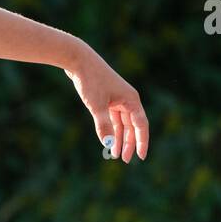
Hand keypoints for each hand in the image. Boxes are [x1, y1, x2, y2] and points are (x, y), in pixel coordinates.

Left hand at [63, 47, 149, 161]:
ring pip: (121, 123)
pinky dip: (110, 129)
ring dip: (118, 138)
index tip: (141, 157)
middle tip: (123, 160)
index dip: (142, 141)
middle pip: (131, 126)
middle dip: (128, 143)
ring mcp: (117, 99)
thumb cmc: (91, 81)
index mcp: (131, 100)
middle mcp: (127, 100)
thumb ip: (104, 125)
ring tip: (114, 154)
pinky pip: (112, 118)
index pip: (141, 125)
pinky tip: (106, 141)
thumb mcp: (97, 105)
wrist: (79, 61)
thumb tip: (108, 145)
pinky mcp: (106, 98)